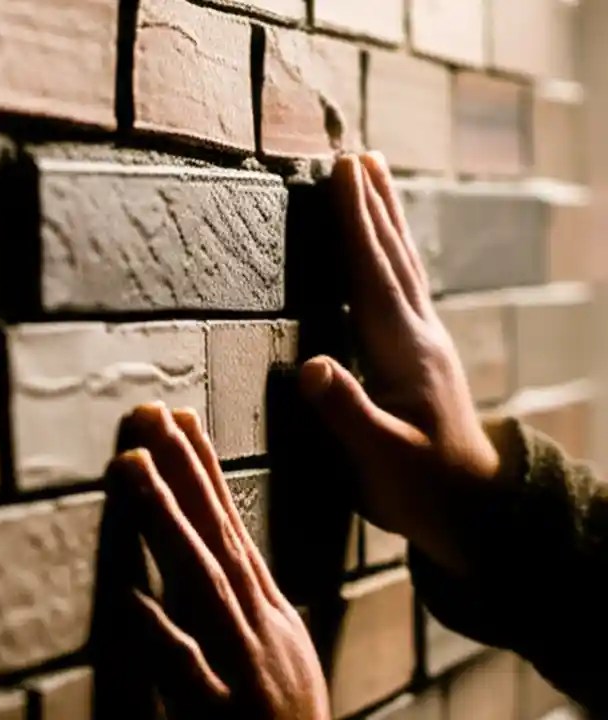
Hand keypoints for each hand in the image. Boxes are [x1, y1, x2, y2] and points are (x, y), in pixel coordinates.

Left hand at [109, 404, 328, 718]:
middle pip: (218, 542)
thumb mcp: (276, 653)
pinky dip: (162, 636)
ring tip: (129, 469)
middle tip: (147, 418)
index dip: (205, 471)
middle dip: (184, 474)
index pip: (233, 530)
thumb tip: (210, 545)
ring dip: (166, 525)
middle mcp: (262, 633)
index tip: (178, 418)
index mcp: (270, 616)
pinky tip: (129, 599)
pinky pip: (188, 675)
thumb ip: (242, 602)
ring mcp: (245, 674)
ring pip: (202, 587)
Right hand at [298, 152, 499, 573]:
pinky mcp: (422, 358)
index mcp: (404, 354)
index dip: (355, 223)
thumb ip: (346, 414)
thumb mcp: (381, 461)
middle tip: (358, 155)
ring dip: (386, 221)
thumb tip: (308, 365)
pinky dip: (390, 255)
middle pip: (392, 257)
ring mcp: (425, 345)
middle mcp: (419, 338)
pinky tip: (385, 251)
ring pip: (402, 268)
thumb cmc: (424, 491)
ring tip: (374, 181)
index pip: (372, 275)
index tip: (342, 172)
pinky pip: (403, 288)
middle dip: (372, 206)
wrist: (479, 513)